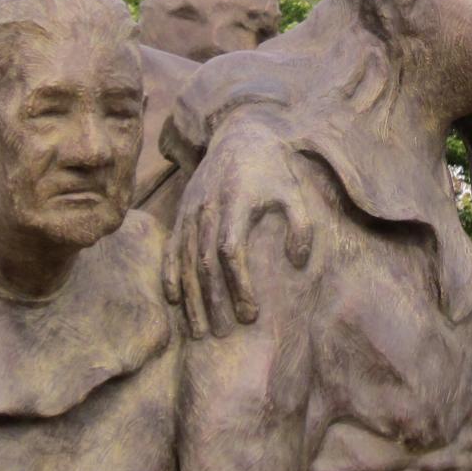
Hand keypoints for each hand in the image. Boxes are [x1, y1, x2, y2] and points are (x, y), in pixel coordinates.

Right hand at [165, 115, 314, 338]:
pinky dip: (170, 274)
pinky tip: (172, 300)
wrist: (241, 136)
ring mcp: (190, 211)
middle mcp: (207, 208)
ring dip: (191, 298)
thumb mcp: (295, 192)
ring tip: (199, 331)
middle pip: (204, 263)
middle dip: (213, 302)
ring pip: (185, 261)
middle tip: (224, 334)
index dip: (239, 286)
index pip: (231, 251)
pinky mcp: (182, 213)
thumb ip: (302, 227)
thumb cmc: (273, 170)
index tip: (251, 315)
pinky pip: (171, 248)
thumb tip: (297, 263)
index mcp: (236, 202)